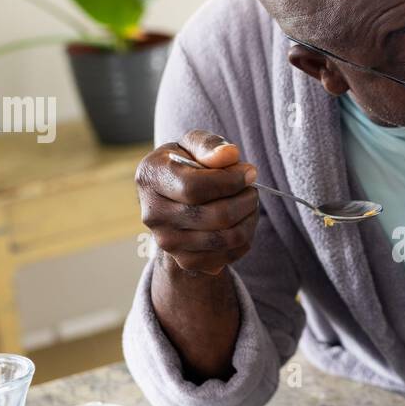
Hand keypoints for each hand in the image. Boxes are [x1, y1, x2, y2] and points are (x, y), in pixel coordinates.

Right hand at [136, 129, 258, 275]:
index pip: (195, 188)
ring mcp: (167, 241)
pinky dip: (244, 239)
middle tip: (252, 190)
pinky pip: (227, 256)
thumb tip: (229, 155)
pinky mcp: (184, 260)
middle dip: (245, 200)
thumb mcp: (191, 145)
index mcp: (151, 177)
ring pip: (225, 238)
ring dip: (249, 219)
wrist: (173, 200)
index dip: (230, 181)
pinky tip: (242, 222)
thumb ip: (209, 145)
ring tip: (249, 204)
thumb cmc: (186, 166)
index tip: (249, 172)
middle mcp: (153, 214)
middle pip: (215, 216)